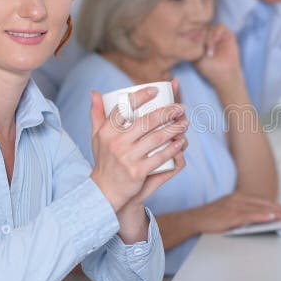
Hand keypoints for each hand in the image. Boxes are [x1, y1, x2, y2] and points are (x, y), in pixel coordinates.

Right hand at [89, 88, 188, 213]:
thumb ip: (97, 114)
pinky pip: (159, 157)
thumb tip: (96, 92)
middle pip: (145, 122)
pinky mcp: (138, 172)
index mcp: (106, 132)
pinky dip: (172, 149)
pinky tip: (180, 142)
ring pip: (156, 138)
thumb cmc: (104, 159)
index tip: (156, 90)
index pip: (123, 108)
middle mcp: (116, 143)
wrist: (105, 190)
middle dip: (166, 112)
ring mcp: (127, 158)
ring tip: (184, 122)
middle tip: (179, 107)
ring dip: (174, 128)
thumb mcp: (97, 137)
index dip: (140, 97)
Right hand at [192, 192, 280, 233]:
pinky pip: (250, 216)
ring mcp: (235, 206)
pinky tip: (271, 218)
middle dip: (280, 209)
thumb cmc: (212, 217)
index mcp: (239, 196)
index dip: (276, 206)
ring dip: (275, 213)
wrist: (194, 219)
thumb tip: (260, 218)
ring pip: (260, 208)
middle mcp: (238, 198)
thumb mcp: (230, 210)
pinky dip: (262, 216)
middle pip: (264, 203)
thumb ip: (244, 212)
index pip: (262, 201)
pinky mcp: (232, 215)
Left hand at [193, 24, 242, 90]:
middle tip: (202, 51)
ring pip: (209, 27)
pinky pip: (220, 26)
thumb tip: (190, 32)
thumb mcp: (196, 56)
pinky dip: (216, 33)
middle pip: (200, 28)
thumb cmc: (209, 68)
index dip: (191, 36)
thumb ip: (192, 44)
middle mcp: (207, 37)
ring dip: (208, 38)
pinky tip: (215, 42)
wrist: (225, 74)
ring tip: (209, 51)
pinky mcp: (227, 34)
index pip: (192, 31)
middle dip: (200, 38)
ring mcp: (217, 35)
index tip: (193, 48)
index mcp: (198, 41)